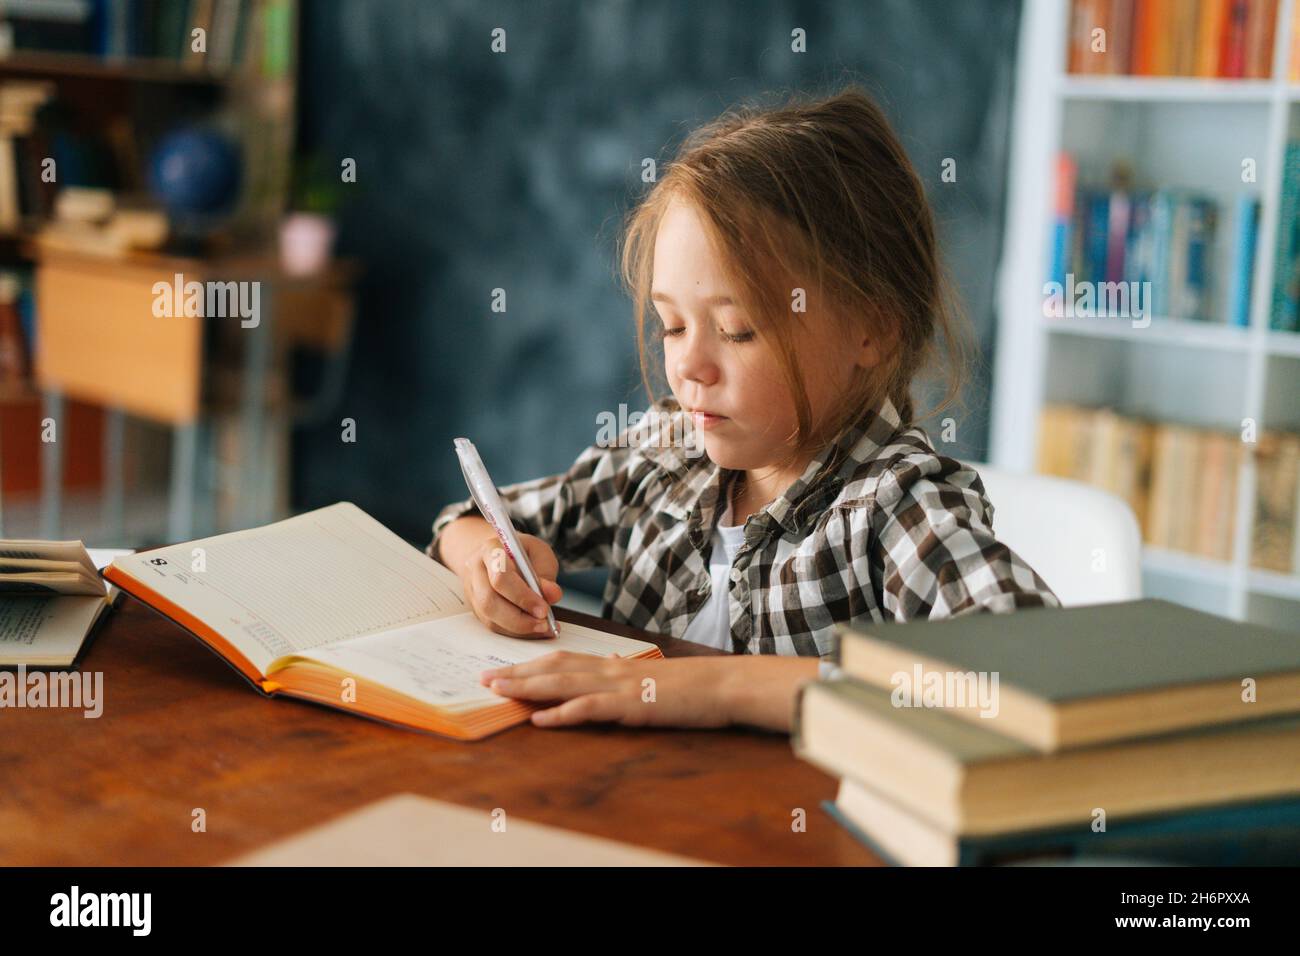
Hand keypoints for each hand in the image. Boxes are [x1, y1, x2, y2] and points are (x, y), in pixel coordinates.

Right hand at [457, 530, 562, 637]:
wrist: (498, 555)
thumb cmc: (521, 553)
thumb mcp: (539, 552)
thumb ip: (546, 572)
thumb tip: (553, 594)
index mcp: (490, 550)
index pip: (500, 577)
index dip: (522, 596)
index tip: (544, 609)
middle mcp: (476, 571)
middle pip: (489, 601)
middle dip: (519, 618)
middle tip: (544, 623)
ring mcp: (473, 592)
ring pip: (489, 618)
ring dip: (519, 628)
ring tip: (543, 627)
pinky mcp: (477, 609)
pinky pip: (494, 626)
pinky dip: (516, 632)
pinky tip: (534, 630)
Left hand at [479, 652, 820, 731]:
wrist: (724, 685)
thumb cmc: (692, 686)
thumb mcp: (651, 678)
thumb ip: (626, 675)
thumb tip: (607, 670)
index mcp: (615, 664)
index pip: (564, 658)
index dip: (530, 662)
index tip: (503, 667)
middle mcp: (611, 670)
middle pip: (554, 666)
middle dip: (516, 673)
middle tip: (483, 677)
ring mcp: (620, 686)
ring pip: (564, 682)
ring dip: (528, 687)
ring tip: (498, 691)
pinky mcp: (632, 705)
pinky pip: (590, 708)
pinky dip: (562, 713)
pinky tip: (540, 719)